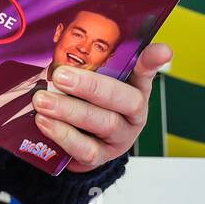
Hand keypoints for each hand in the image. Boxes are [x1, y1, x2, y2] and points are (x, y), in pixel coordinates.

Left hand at [31, 43, 170, 173]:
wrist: (75, 139)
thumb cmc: (81, 100)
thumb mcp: (84, 79)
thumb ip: (82, 65)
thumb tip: (59, 47)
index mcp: (133, 87)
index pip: (145, 71)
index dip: (152, 61)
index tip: (162, 50)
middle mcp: (133, 112)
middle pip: (124, 99)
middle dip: (90, 86)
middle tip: (60, 76)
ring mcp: (121, 136)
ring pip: (105, 123)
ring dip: (69, 110)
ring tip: (42, 101)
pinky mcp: (102, 156)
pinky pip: (87, 149)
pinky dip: (64, 135)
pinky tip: (45, 122)